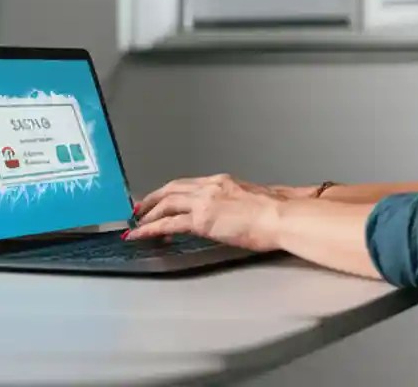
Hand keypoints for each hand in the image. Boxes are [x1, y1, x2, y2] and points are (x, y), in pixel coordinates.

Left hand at [126, 174, 284, 251]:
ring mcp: (204, 202)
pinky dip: (150, 229)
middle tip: (140, 208)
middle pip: (172, 189)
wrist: (281, 217)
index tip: (163, 198)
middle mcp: (210, 187)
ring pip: (166, 204)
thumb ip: (242, 203)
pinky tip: (140, 235)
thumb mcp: (256, 200)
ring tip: (137, 224)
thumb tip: (243, 210)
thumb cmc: (277, 213)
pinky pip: (168, 223)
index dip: (172, 191)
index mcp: (223, 182)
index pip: (189, 184)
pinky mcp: (201, 220)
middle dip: (153, 199)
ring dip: (148, 214)